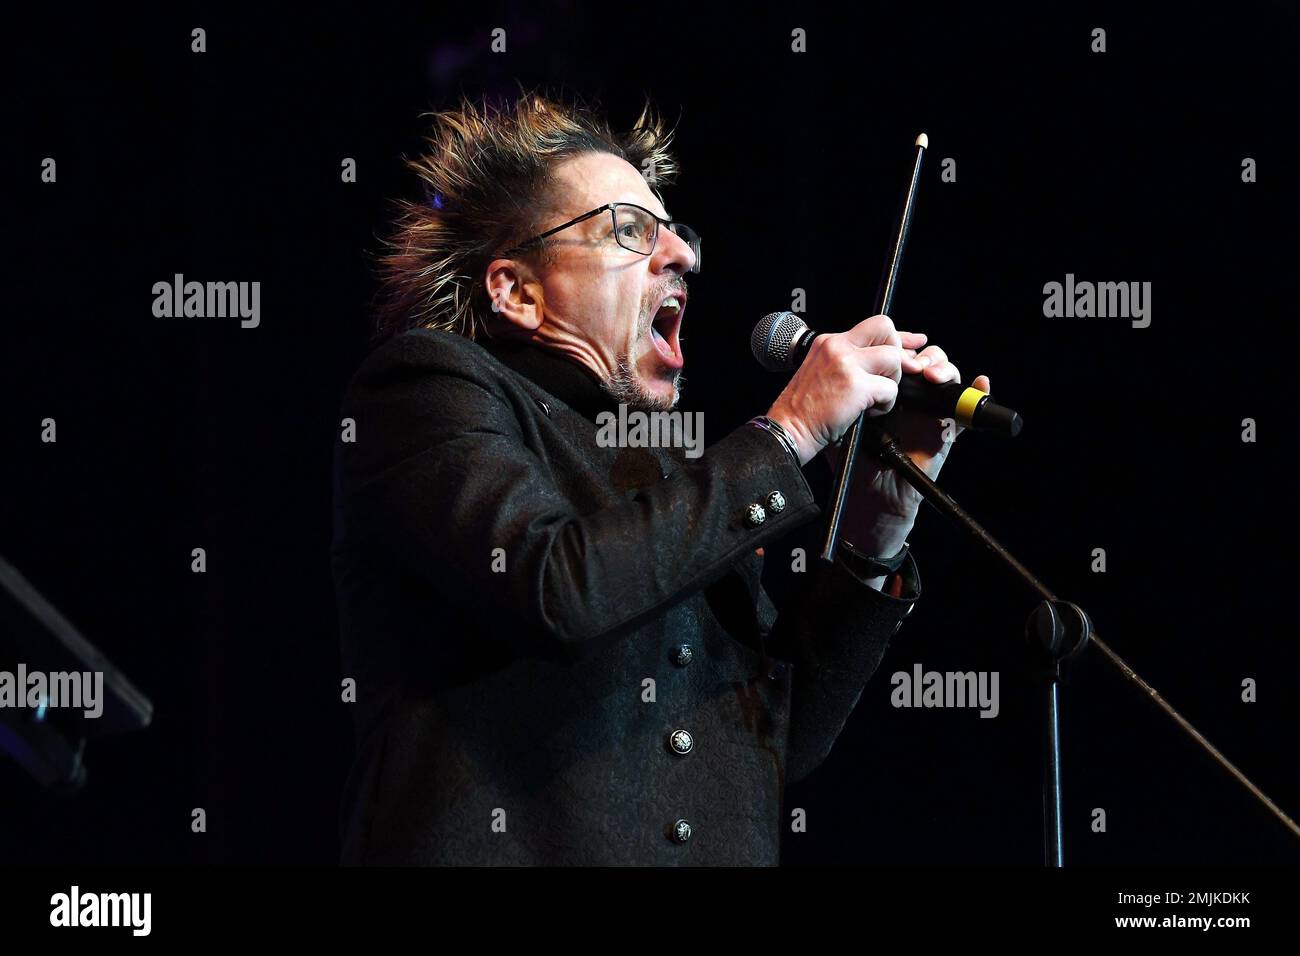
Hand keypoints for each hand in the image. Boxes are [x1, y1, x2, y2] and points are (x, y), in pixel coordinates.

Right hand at [765, 314, 922, 464]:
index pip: (873, 326)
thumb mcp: (822, 373)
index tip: (914, 344)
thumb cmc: (804, 409)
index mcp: (829, 342)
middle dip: (897, 353)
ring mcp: (846, 363)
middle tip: (888, 377)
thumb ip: (849, 362)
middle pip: (886, 329)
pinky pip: (890, 388)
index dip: (898, 336)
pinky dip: (886, 403)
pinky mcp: (855, 385)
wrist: (789, 428)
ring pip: (893, 358)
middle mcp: (837, 346)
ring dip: (892, 381)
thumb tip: (887, 358)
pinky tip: (870, 411)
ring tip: (875, 397)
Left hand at [826, 336, 989, 553]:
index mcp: (886, 388)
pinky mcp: (946, 430)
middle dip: (925, 355)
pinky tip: (979, 383)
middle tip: (914, 364)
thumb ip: (851, 395)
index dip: (902, 344)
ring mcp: (930, 411)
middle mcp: (911, 396)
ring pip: (947, 377)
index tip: (894, 346)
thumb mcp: (846, 420)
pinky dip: (978, 393)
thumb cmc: (854, 459)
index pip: (900, 354)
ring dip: (945, 368)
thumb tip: (856, 366)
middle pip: (927, 360)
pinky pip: (967, 410)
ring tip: (933, 375)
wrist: (867, 493)